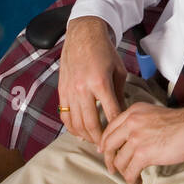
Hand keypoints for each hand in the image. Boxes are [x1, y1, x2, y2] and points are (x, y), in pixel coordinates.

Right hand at [58, 17, 126, 146]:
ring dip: (85, 135)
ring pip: (76, 123)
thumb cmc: (104, 52)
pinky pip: (64, 115)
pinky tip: (80, 132)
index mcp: (100, 82)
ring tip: (95, 142)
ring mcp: (69, 90)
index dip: (116, 128)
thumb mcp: (118, 71)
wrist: (83, 36)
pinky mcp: (61, 91)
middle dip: (100, 138)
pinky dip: (72, 127)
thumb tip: (122, 114)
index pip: (110, 113)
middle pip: (90, 123)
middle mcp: (82, 88)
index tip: (121, 137)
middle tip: (107, 147)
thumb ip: (119, 94)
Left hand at [98, 103, 183, 183]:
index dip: (105, 143)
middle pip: (109, 145)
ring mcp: (136, 138)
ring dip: (123, 173)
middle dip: (109, 159)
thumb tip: (128, 140)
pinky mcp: (144, 154)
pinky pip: (130, 172)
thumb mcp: (153, 113)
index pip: (110, 128)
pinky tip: (137, 182)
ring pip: (119, 161)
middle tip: (112, 168)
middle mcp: (131, 123)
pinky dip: (131, 180)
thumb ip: (138, 122)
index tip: (105, 151)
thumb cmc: (180, 122)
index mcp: (133, 112)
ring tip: (131, 177)